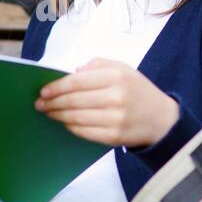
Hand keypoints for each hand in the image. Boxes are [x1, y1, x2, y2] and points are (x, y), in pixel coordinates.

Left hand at [35, 57, 179, 147]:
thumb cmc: (137, 91)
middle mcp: (116, 97)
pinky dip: (71, 127)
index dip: (56, 87)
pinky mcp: (114, 137)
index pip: (77, 82)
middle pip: (73, 101)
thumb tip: (72, 73)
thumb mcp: (123, 69)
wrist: (162, 119)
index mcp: (116, 77)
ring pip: (76, 118)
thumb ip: (97, 65)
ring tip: (49, 113)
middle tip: (40, 104)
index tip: (43, 90)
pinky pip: (84, 132)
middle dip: (53, 103)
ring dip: (58, 116)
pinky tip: (65, 123)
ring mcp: (115, 119)